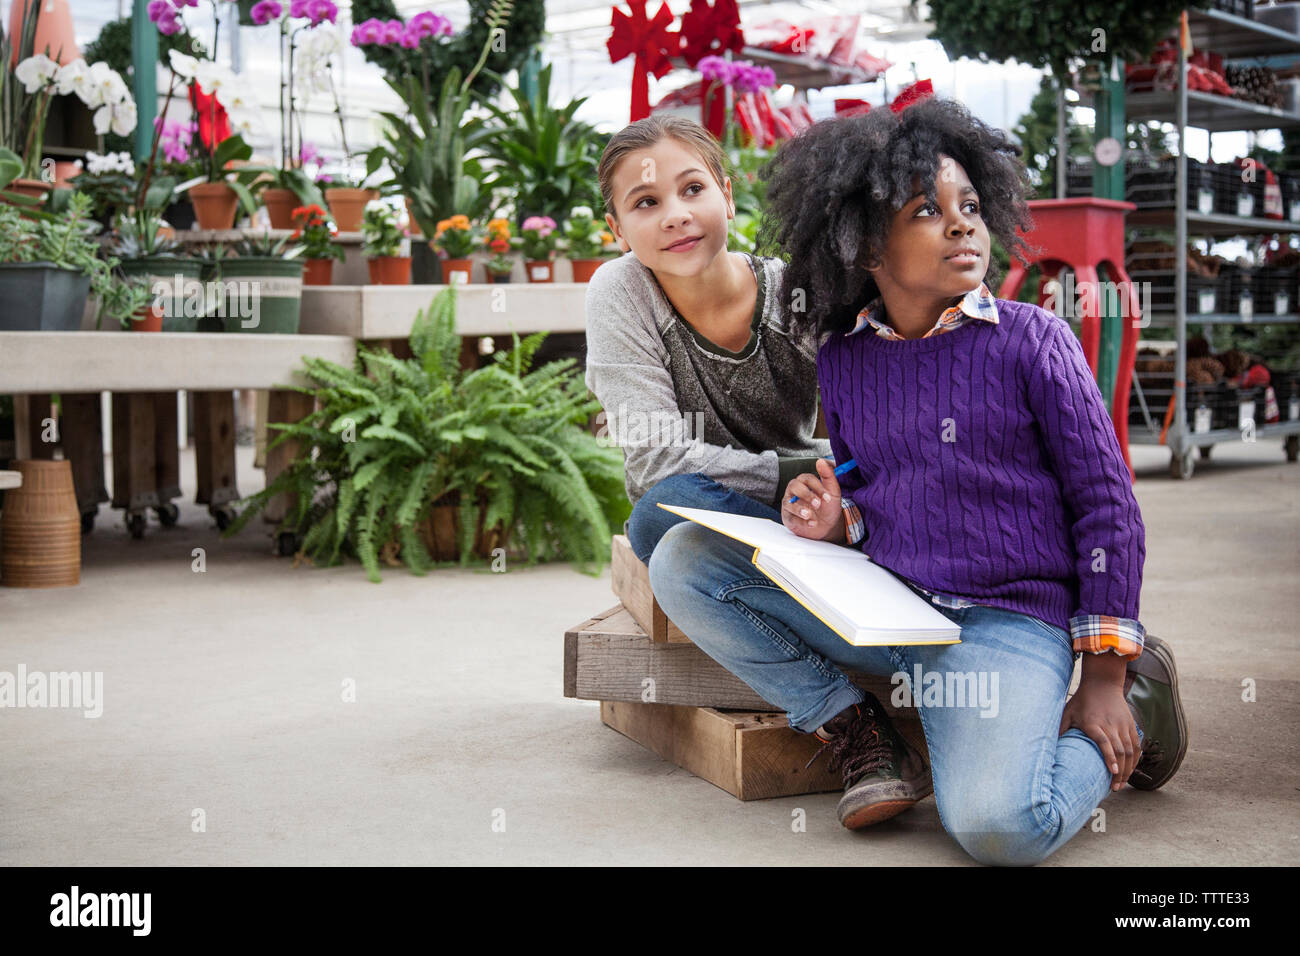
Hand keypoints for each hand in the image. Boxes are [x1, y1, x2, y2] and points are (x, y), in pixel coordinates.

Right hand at [781, 458, 843, 541]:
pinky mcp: (788, 518)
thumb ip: (828, 476)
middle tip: (818, 504)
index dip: (817, 487)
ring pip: (788, 502)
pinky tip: (812, 523)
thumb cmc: (828, 507)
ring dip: (800, 509)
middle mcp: (794, 491)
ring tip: (811, 515)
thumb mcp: (833, 491)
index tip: (827, 498)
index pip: (806, 479)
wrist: (828, 526)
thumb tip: (821, 461)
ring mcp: (789, 505)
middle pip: (794, 486)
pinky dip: (801, 522)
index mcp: (805, 483)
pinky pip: (790, 518)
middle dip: (806, 495)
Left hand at [1058, 676, 1141, 791]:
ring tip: (1121, 783)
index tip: (1112, 771)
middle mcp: (1111, 725)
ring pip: (1130, 751)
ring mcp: (1123, 725)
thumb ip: (1060, 729)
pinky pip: (1136, 745)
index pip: (1105, 742)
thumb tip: (1045, 747)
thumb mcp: (1067, 712)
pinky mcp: (1131, 725)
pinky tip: (1129, 770)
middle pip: (1120, 751)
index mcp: (1094, 723)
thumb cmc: (1082, 700)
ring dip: (1128, 769)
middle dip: (1120, 772)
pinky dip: (1135, 759)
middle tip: (1114, 787)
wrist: (1102, 683)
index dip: (1110, 757)